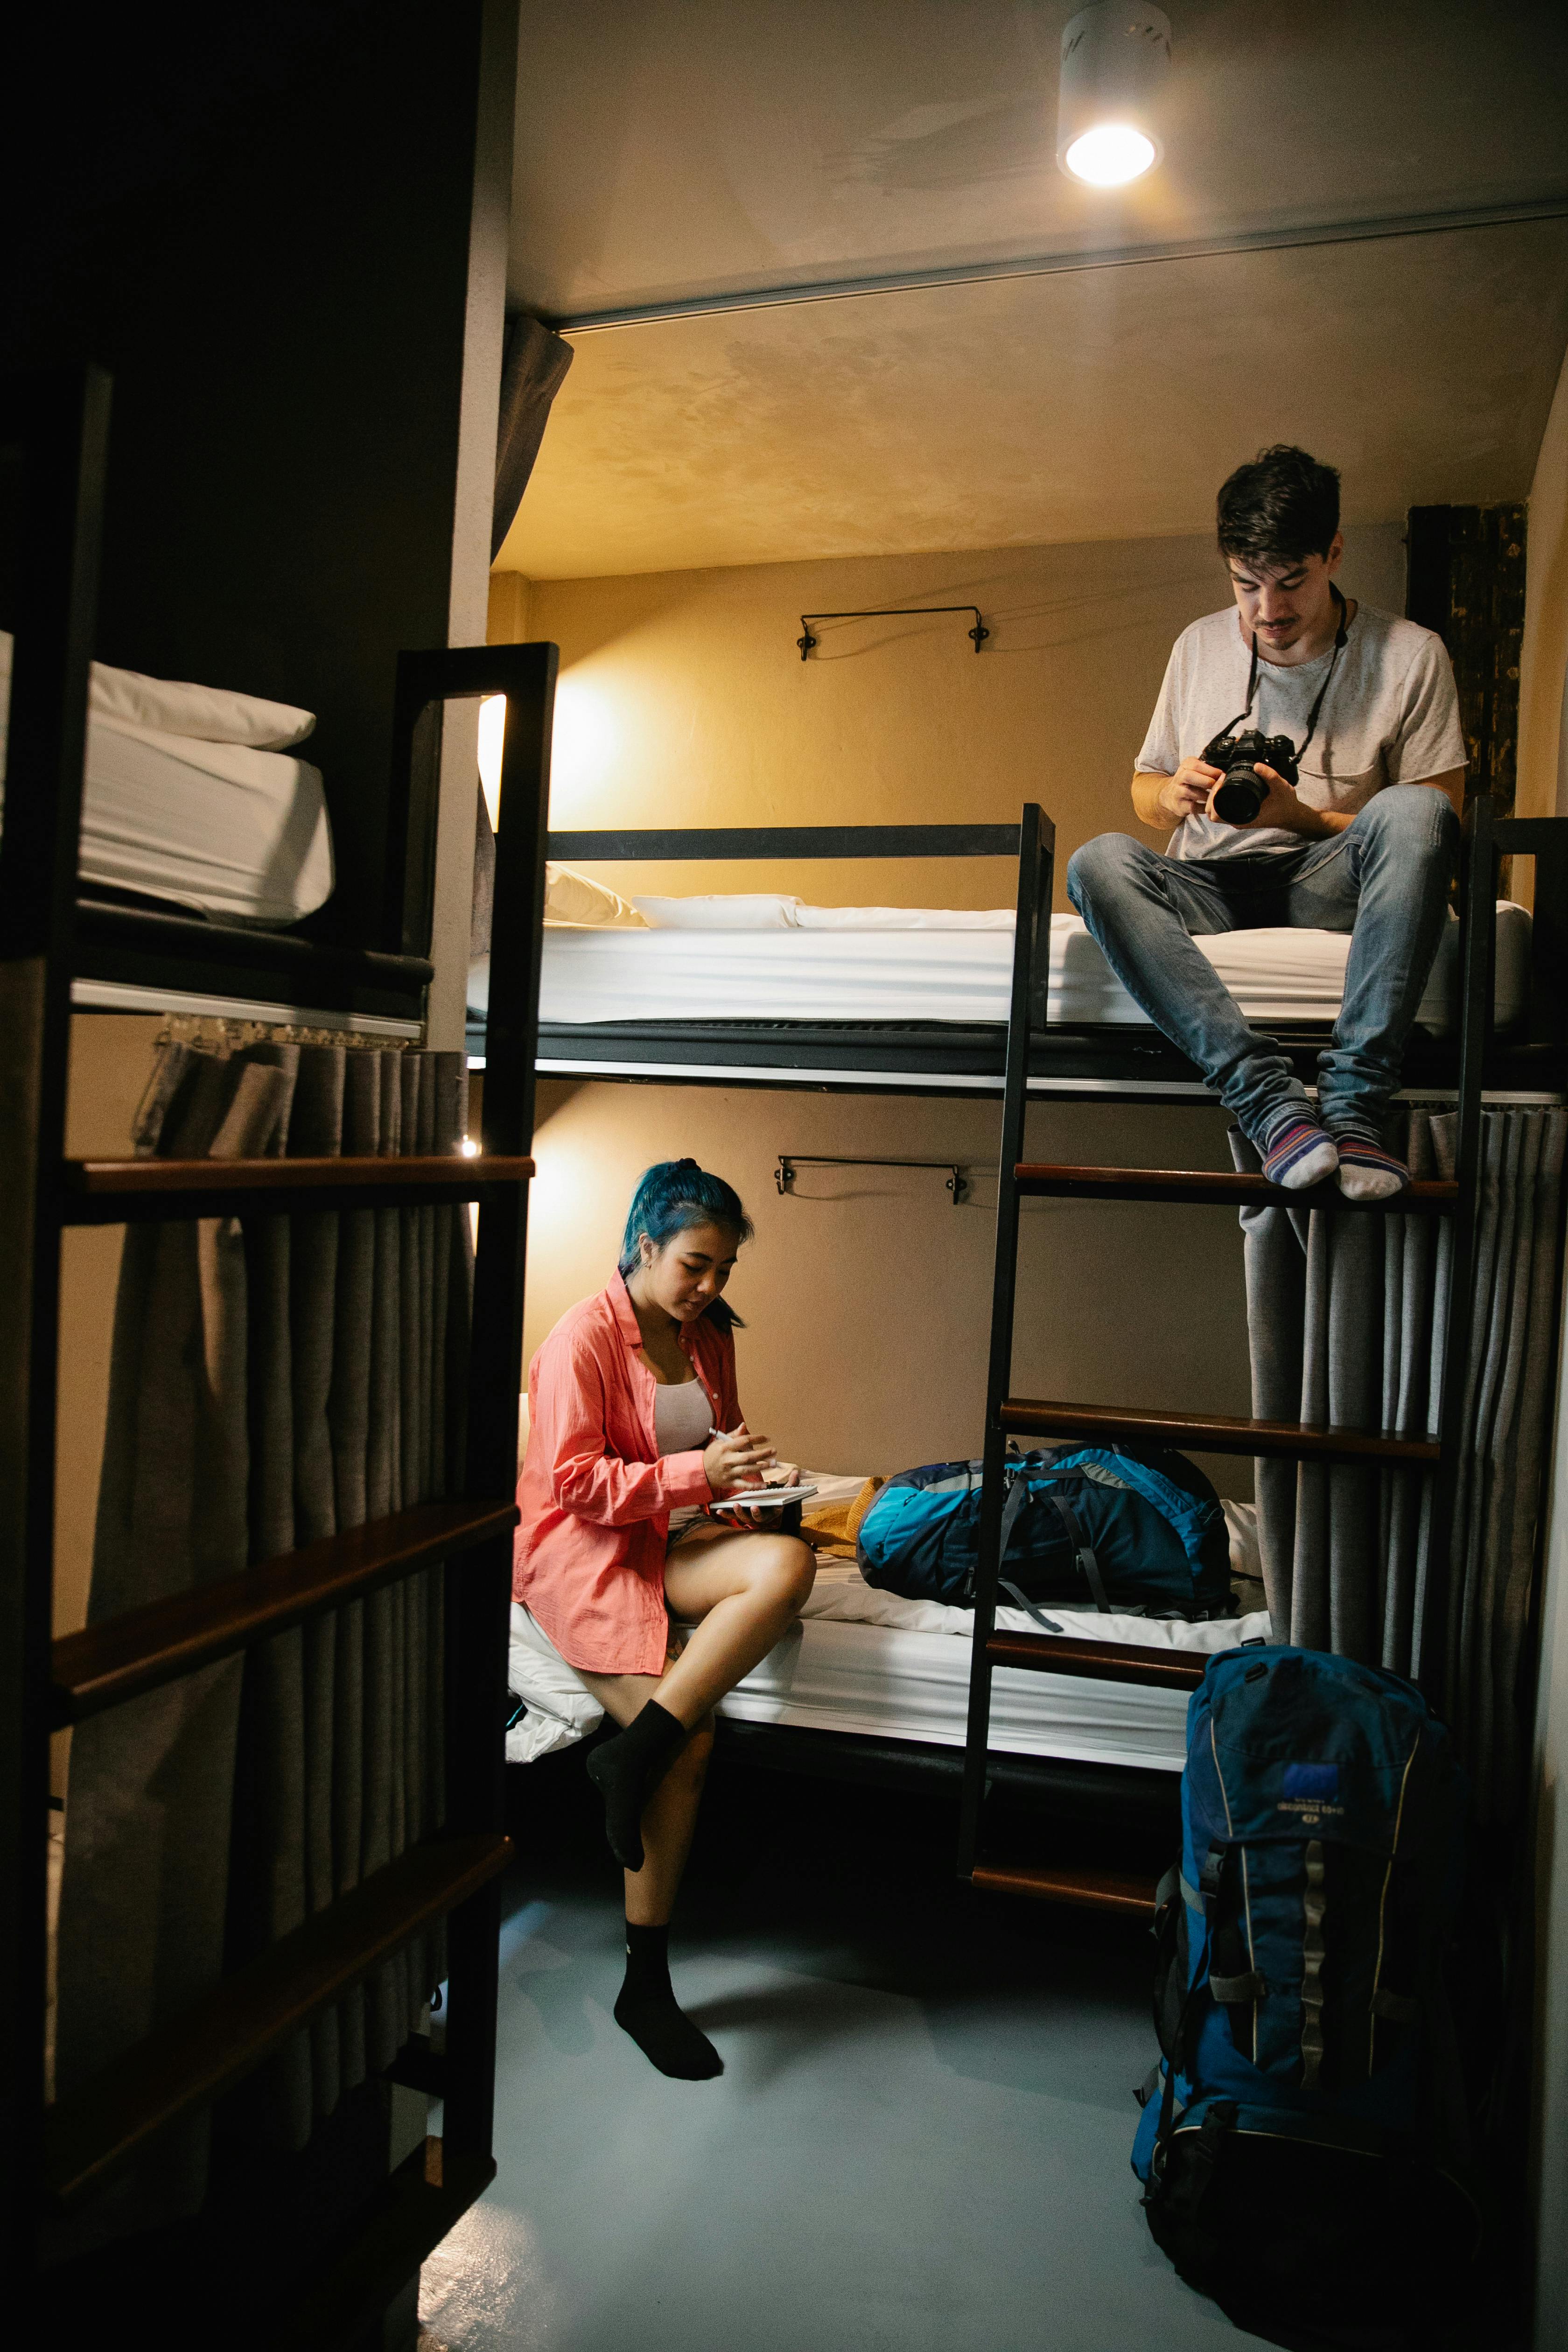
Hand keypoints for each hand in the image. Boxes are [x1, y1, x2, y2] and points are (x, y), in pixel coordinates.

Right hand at [703, 1423, 777, 1497]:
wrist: (700, 1471)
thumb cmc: (712, 1455)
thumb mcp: (719, 1442)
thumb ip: (734, 1435)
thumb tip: (744, 1425)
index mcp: (725, 1447)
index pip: (743, 1441)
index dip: (756, 1439)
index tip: (766, 1438)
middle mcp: (728, 1460)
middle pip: (748, 1456)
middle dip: (762, 1454)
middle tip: (773, 1451)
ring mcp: (729, 1472)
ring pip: (747, 1469)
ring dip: (761, 1467)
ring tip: (773, 1463)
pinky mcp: (730, 1482)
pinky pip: (744, 1485)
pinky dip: (754, 1486)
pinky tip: (764, 1485)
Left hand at [722, 1465, 801, 1531]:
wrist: (769, 1507)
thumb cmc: (777, 1498)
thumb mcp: (785, 1492)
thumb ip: (792, 1483)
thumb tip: (796, 1472)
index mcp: (771, 1512)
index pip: (768, 1514)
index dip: (763, 1512)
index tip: (761, 1506)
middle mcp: (760, 1517)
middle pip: (754, 1519)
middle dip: (750, 1513)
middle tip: (746, 1506)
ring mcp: (750, 1517)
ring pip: (743, 1518)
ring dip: (737, 1513)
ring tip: (734, 1505)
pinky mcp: (741, 1515)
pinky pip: (733, 1516)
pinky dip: (726, 1513)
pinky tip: (719, 1510)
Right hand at [1157, 758, 1221, 821]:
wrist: (1171, 796)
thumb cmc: (1190, 781)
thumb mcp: (1195, 770)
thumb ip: (1207, 768)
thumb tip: (1224, 772)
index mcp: (1185, 766)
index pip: (1194, 764)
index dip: (1209, 770)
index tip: (1220, 774)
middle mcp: (1178, 778)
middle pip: (1188, 776)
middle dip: (1205, 781)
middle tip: (1216, 785)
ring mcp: (1177, 792)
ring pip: (1189, 792)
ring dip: (1205, 795)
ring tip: (1214, 796)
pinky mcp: (1179, 806)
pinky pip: (1192, 807)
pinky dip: (1202, 807)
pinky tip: (1209, 806)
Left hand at [1205, 763, 1324, 835]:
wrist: (1292, 814)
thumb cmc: (1286, 804)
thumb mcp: (1281, 787)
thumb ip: (1270, 776)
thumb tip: (1257, 765)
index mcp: (1243, 819)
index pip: (1215, 814)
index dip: (1212, 798)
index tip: (1221, 782)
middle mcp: (1238, 821)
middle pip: (1211, 812)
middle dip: (1210, 795)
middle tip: (1220, 780)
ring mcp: (1238, 818)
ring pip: (1216, 811)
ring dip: (1214, 797)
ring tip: (1222, 781)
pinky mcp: (1241, 814)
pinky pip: (1223, 809)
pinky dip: (1220, 798)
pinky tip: (1226, 785)